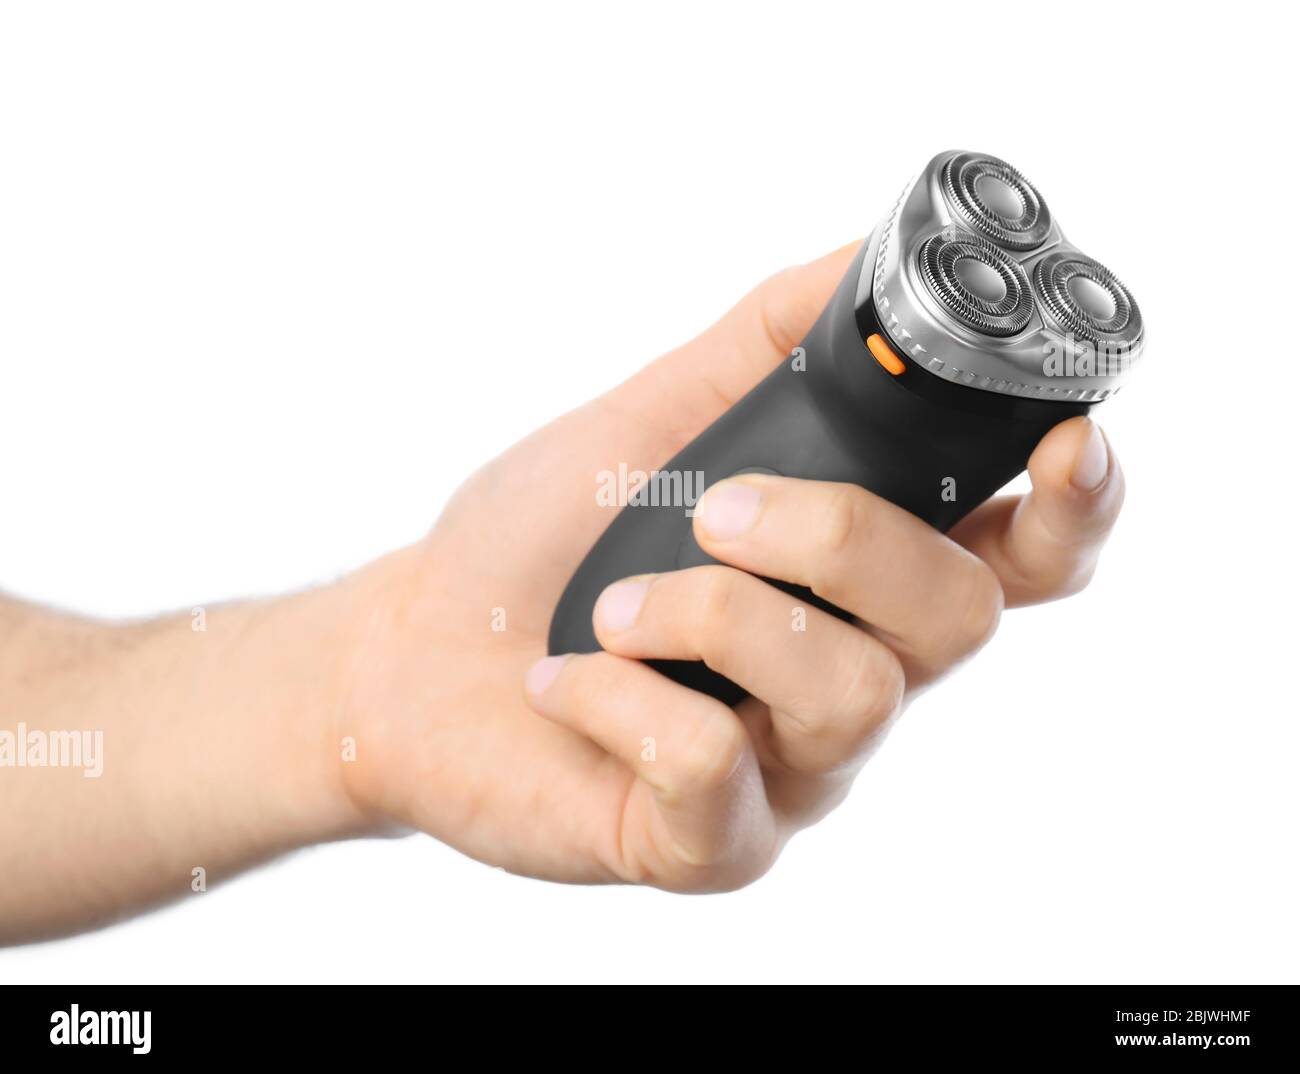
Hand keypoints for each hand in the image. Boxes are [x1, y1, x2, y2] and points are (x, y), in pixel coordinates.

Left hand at [335, 241, 1126, 891]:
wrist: (421, 645)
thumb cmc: (549, 533)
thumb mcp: (660, 413)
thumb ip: (771, 343)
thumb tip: (875, 252)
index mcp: (863, 575)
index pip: (1022, 557)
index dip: (1074, 508)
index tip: (1066, 444)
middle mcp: (857, 672)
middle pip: (960, 616)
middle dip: (843, 536)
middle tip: (718, 510)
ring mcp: (795, 768)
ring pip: (853, 696)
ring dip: (717, 615)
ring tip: (613, 602)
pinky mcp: (714, 843)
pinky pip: (721, 774)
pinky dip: (627, 702)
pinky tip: (568, 681)